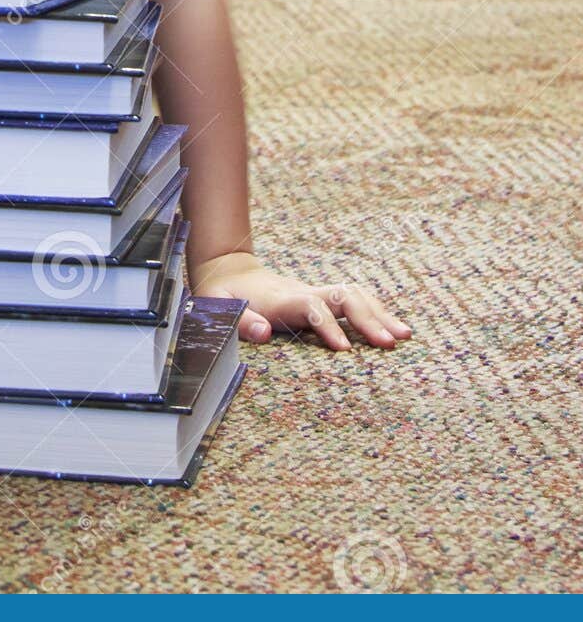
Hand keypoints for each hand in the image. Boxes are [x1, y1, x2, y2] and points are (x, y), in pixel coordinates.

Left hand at [192, 251, 411, 350]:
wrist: (228, 270)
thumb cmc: (221, 295)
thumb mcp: (216, 306)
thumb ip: (238, 319)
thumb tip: (265, 332)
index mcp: (280, 299)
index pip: (312, 307)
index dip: (329, 326)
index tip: (345, 350)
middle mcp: (302, 292)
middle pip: (343, 296)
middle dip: (368, 318)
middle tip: (391, 343)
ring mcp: (314, 293)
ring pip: (353, 295)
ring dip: (379, 313)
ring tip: (405, 336)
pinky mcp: (320, 298)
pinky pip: (353, 299)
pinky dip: (376, 310)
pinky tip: (394, 328)